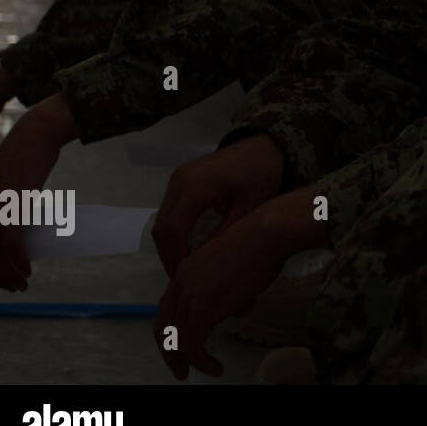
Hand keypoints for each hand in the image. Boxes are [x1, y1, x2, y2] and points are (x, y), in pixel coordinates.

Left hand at [0, 96, 74, 289]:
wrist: (34, 136)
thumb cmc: (22, 161)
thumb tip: (6, 235)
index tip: (1, 280)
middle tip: (13, 287)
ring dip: (8, 274)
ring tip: (22, 282)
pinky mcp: (14, 202)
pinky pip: (11, 241)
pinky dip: (18, 260)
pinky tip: (27, 268)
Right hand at [153, 134, 283, 276]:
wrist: (264, 147)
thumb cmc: (262, 175)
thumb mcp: (249, 208)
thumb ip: (224, 235)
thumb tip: (204, 266)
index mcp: (196, 186)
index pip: (173, 230)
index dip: (175, 257)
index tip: (185, 278)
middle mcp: (179, 181)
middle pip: (162, 227)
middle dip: (169, 255)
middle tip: (184, 278)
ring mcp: (177, 179)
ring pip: (162, 220)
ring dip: (170, 245)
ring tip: (186, 267)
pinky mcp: (180, 181)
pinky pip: (169, 211)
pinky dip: (174, 232)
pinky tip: (187, 248)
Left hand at [153, 215, 286, 379]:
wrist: (263, 236)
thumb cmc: (259, 246)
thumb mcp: (237, 270)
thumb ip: (230, 291)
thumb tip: (237, 311)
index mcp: (186, 271)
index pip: (168, 309)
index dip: (173, 331)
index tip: (183, 346)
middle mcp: (180, 283)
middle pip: (161, 327)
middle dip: (169, 352)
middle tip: (181, 368)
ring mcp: (188, 295)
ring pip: (173, 340)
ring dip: (185, 361)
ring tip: (202, 370)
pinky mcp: (201, 308)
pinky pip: (191, 345)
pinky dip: (200, 361)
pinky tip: (214, 366)